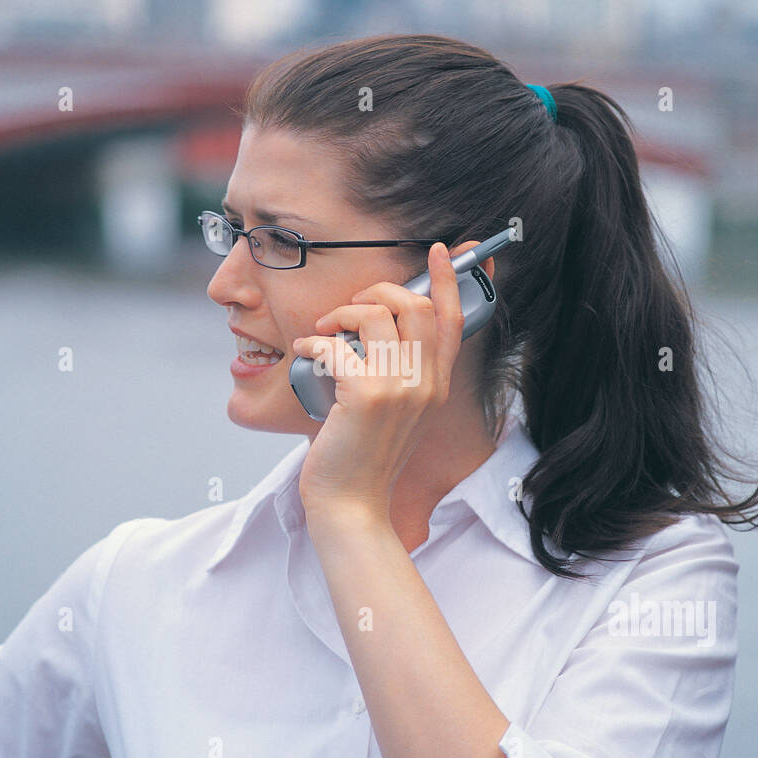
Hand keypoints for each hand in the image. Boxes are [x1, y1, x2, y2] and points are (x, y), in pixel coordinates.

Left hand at [291, 242, 465, 521]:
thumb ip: (404, 374)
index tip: (440, 251)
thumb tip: (380, 328)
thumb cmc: (365, 458)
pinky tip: (304, 352)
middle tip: (352, 307)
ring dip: (340, 313)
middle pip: (415, 305)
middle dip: (379, 291)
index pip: (453, 320)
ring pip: (374, 316)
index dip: (448, 280)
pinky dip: (313, 342)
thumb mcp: (400, 414)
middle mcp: (425, 384)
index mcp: (437, 386)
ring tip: (324, 330)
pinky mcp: (365, 396)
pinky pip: (336, 345)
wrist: (352, 505)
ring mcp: (398, 388)